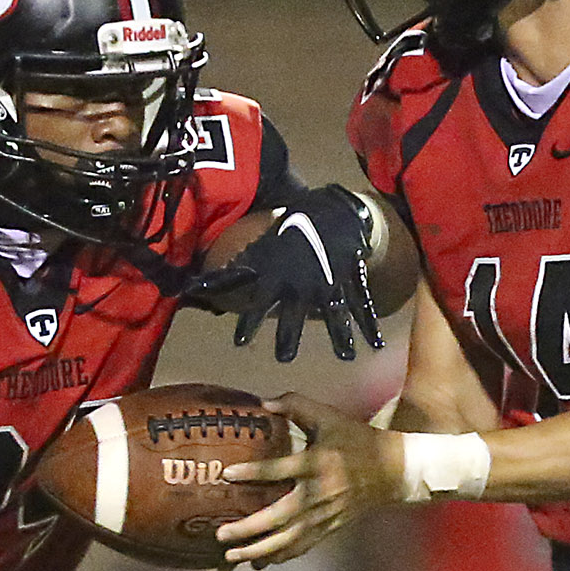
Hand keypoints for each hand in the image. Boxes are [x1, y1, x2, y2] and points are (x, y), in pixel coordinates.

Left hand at [187, 186, 386, 363]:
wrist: (328, 212)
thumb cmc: (288, 237)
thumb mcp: (259, 253)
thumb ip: (232, 274)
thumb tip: (195, 288)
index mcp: (279, 277)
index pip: (258, 303)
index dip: (248, 322)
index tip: (240, 344)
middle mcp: (302, 282)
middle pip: (294, 314)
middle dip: (288, 335)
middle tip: (283, 358)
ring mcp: (330, 281)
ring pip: (333, 313)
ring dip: (339, 336)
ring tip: (345, 357)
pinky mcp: (352, 280)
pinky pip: (361, 304)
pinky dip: (369, 324)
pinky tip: (374, 344)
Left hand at [216, 394, 405, 566]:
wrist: (391, 471)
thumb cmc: (356, 439)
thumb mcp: (329, 417)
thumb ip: (296, 405)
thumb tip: (263, 402)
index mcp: (316, 464)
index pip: (280, 470)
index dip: (253, 473)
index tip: (227, 475)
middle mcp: (318, 494)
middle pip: (279, 517)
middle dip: (249, 529)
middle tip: (220, 535)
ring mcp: (324, 516)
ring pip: (288, 540)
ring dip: (259, 551)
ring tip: (231, 557)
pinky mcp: (329, 528)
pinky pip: (301, 547)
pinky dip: (279, 557)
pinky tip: (258, 563)